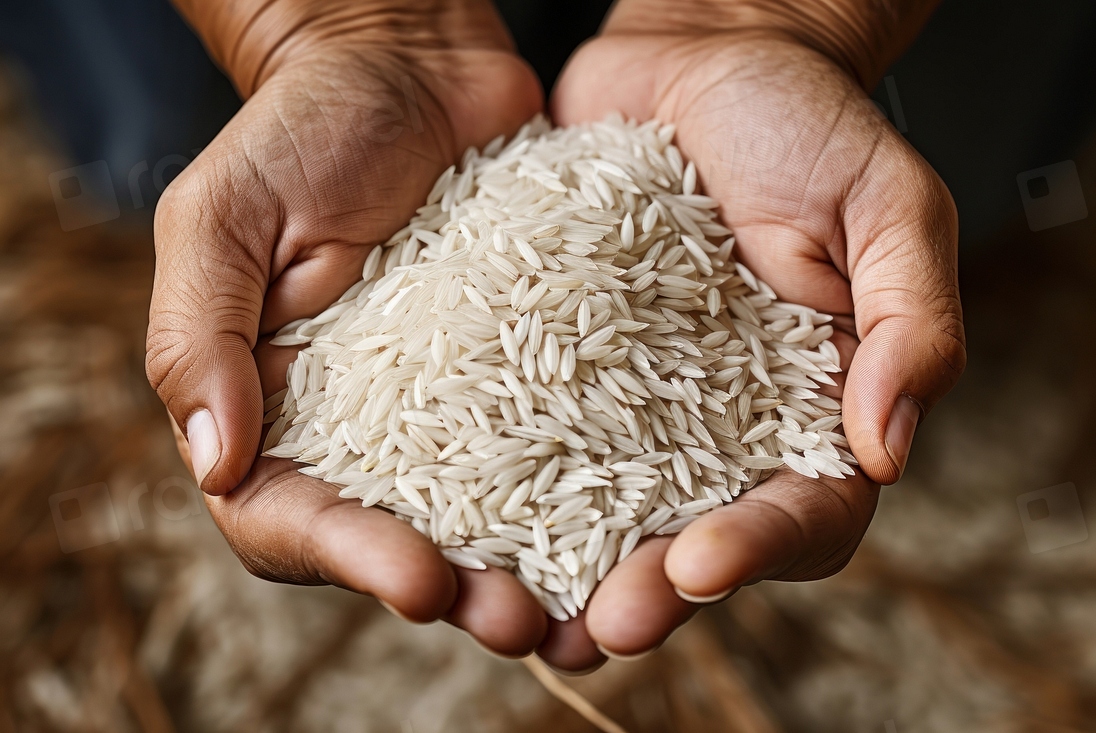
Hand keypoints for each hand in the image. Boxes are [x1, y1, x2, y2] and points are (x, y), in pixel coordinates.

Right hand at [147, 0, 552, 654]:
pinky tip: (644, 511)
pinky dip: (594, 480)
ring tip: (589, 600)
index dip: (350, 559)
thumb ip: (202, 338)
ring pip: (487, 510)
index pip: (293, 517)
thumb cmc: (299, 132)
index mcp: (278, 410)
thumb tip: (216, 465)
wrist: (409, 67)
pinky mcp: (528, 367)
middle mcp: (368, 427)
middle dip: (456, 587)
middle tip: (518, 618)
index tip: (419, 580)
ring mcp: (455, 404)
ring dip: (533, 563)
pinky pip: (559, 434)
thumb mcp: (220, 218)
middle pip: (400, 537)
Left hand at [548, 2, 964, 663]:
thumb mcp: (888, 206)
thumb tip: (890, 449)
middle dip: (646, 589)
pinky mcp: (561, 365)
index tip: (699, 564)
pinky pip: (527, 429)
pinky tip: (450, 508)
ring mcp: (635, 404)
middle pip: (691, 539)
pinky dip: (493, 476)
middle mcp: (720, 429)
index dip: (758, 550)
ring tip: (507, 606)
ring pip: (600, 511)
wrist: (699, 64)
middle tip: (593, 625)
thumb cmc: (806, 125)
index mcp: (813, 412)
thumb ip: (909, 322)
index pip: (805, 513)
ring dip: (558, 568)